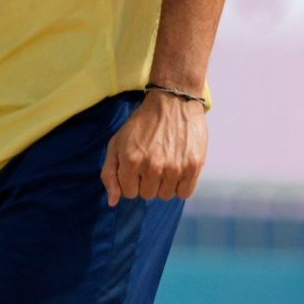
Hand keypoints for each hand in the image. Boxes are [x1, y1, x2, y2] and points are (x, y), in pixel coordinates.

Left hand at [99, 91, 206, 205]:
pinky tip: (178, 169)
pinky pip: (185, 193)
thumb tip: (113, 202)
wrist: (173, 102)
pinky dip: (181, 186)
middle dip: (147, 182)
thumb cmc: (142, 124)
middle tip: (153, 163)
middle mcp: (152, 167)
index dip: (132, 181)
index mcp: (131, 161)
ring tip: (166, 164)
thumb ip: (110, 173)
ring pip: (166, 195)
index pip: (129, 192)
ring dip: (164, 184)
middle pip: (147, 195)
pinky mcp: (193, 166)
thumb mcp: (117, 143)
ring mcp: (174, 168)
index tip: (137, 167)